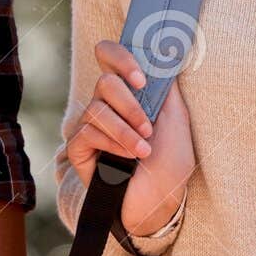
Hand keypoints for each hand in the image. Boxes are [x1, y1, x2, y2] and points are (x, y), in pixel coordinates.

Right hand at [65, 39, 195, 236]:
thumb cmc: (170, 162)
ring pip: (97, 109)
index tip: (141, 79)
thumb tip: (161, 53)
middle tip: (148, 126)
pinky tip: (126, 159)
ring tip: (143, 151)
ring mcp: (91, 125)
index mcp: (129, 91)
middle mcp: (107, 104)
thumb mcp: (176, 118)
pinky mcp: (79, 148)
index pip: (109, 55)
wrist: (159, 202)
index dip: (120, 57)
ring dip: (126, 131)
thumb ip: (165, 86)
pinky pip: (88, 132)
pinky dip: (113, 144)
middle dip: (130, 105)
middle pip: (104, 81)